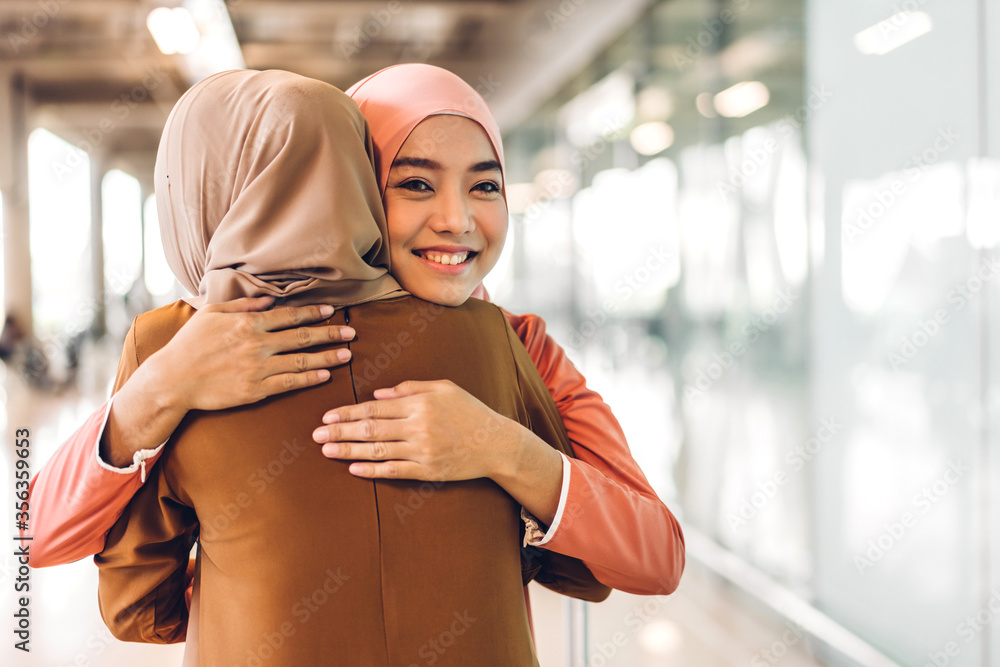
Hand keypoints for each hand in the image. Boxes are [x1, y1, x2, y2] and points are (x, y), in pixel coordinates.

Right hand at [151, 296, 354, 411]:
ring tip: (346, 354)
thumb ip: (242, 304)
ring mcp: (258, 368)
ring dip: (327, 357)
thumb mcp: (212, 314)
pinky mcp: (255, 390)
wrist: (172, 379)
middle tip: (351, 333)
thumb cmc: (189, 344)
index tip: (331, 311)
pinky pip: (289, 383)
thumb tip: (268, 300)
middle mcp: (257, 344)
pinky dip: (309, 379)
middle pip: (303, 337)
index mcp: (248, 323)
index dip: (313, 313)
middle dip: (330, 334)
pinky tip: (325, 375)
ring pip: (302, 361)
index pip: (289, 316)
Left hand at [312, 380, 516, 481]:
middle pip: (370, 429)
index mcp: (420, 403)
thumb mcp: (444, 388)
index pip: (375, 407)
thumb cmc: (469, 411)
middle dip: (340, 432)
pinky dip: (372, 470)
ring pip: (377, 451)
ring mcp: (422, 451)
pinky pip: (394, 471)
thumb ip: (410, 388)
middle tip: (316, 435)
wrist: (496, 443)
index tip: (326, 416)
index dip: (348, 412)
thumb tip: (377, 393)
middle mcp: (419, 427)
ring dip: (349, 451)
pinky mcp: (427, 470)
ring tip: (327, 451)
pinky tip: (354, 469)